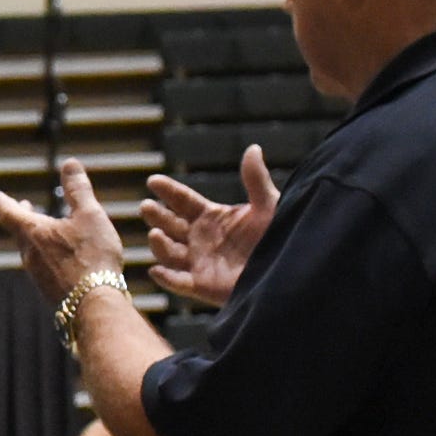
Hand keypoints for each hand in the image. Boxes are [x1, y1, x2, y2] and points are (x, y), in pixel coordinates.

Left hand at [0, 160, 130, 313]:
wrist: (94, 304)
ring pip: (30, 250)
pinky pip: (42, 266)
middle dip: (19, 216)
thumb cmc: (92, 257)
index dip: (1, 201)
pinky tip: (60, 257)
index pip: (8, 212)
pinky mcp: (48, 290)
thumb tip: (69, 163)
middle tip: (21, 205)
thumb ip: (78, 190)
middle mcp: (29, 255)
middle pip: (18, 231)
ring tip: (44, 229)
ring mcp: (37, 275)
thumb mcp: (90, 215)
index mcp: (33, 233)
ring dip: (33, 236)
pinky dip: (46, 254)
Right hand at [142, 145, 276, 306]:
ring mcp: (198, 263)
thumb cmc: (281, 237)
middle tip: (146, 206)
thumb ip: (256, 180)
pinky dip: (166, 278)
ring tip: (156, 233)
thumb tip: (252, 148)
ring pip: (169, 253)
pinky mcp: (202, 286)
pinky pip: (178, 282)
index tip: (153, 181)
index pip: (183, 201)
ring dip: (159, 244)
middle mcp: (200, 239)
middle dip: (156, 215)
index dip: (168, 191)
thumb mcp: (269, 206)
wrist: (289, 271)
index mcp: (212, 217)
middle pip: (170, 225)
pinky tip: (157, 270)